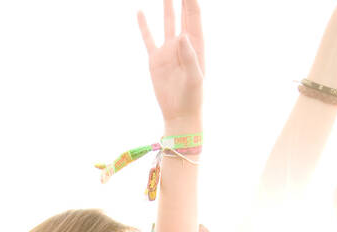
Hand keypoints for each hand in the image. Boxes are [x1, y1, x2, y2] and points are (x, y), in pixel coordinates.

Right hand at [138, 0, 203, 122]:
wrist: (180, 114)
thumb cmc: (192, 98)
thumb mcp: (195, 79)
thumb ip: (190, 57)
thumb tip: (182, 36)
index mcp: (196, 45)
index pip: (194, 16)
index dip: (191, 0)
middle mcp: (183, 44)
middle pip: (182, 13)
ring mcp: (168, 50)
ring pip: (167, 21)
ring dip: (167, 5)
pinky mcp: (156, 59)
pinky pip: (148, 38)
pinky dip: (144, 25)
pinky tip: (140, 11)